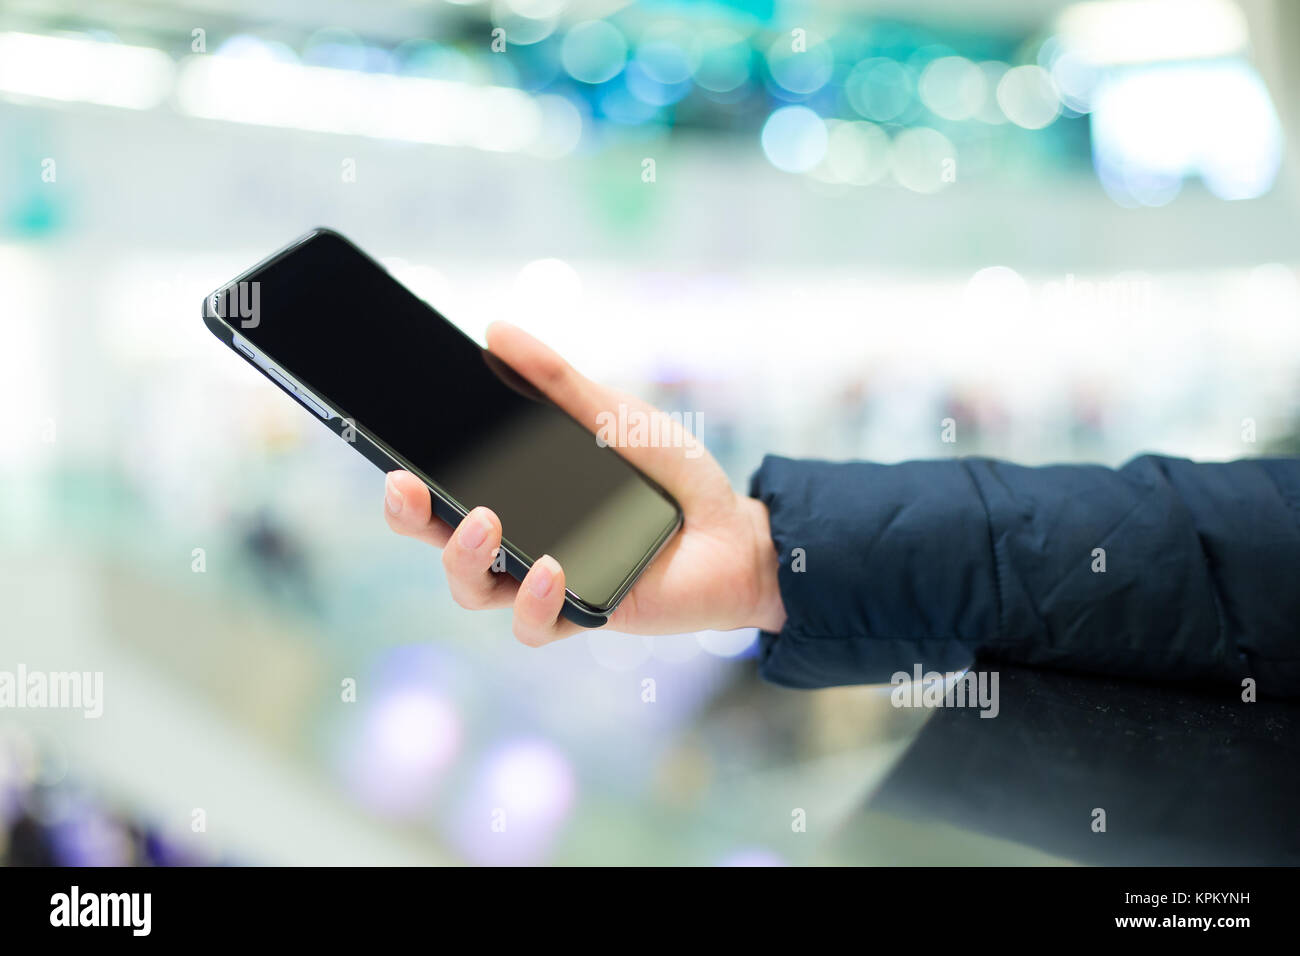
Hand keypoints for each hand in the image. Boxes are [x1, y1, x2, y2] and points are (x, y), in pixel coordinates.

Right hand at [383, 321, 786, 645]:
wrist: (737, 531)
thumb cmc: (673, 475)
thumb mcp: (614, 416)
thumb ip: (557, 382)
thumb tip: (495, 331)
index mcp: (520, 490)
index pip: (445, 488)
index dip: (406, 478)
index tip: (387, 453)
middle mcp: (521, 537)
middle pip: (439, 540)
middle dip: (410, 517)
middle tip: (407, 486)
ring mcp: (546, 580)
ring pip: (472, 589)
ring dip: (463, 558)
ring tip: (485, 520)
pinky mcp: (581, 615)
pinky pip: (534, 624)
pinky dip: (532, 600)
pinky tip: (549, 567)